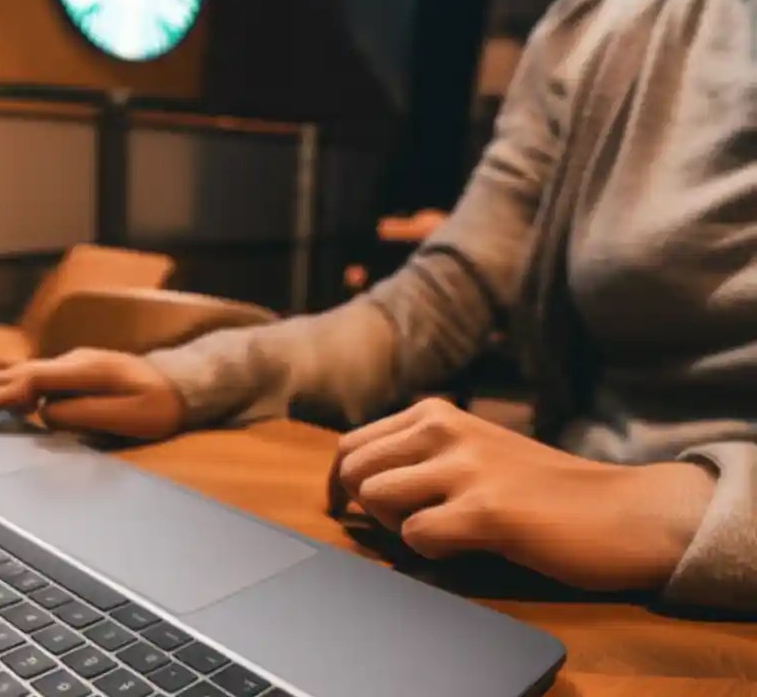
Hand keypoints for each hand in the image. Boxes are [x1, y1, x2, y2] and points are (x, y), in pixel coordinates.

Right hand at [0, 349, 186, 439]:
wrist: (187, 384)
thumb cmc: (163, 405)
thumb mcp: (130, 416)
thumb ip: (85, 414)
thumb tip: (46, 414)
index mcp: (85, 372)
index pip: (30, 382)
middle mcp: (76, 362)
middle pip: (21, 372)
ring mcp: (77, 363)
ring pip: (26, 370)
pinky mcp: (81, 370)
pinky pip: (40, 370)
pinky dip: (16, 371)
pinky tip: (0, 363)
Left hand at [335, 398, 715, 591]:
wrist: (621, 510)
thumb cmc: (542, 489)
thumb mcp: (473, 451)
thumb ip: (418, 456)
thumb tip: (351, 483)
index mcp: (436, 412)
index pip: (352, 444)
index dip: (343, 485)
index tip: (350, 511)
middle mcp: (444, 428)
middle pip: (354, 470)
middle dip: (368, 507)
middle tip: (408, 525)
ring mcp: (465, 467)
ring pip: (376, 497)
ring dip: (398, 527)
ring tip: (443, 531)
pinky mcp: (486, 509)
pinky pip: (416, 535)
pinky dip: (432, 552)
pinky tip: (468, 547)